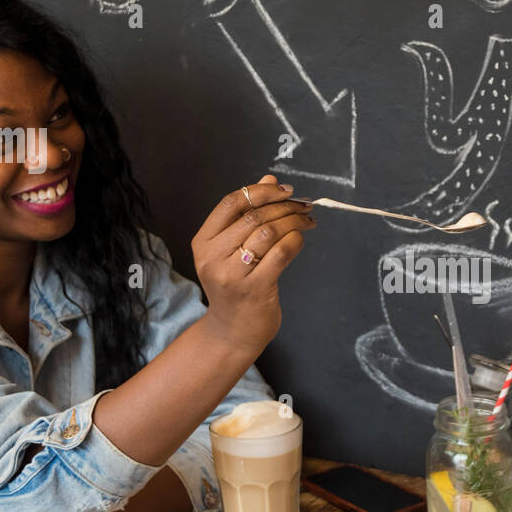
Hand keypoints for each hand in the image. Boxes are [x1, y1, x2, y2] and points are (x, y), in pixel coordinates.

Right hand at [193, 174, 315, 356]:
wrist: (233, 331)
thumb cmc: (235, 286)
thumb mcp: (232, 249)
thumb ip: (247, 215)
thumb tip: (270, 180)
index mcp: (203, 242)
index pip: (231, 203)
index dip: (260, 191)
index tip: (285, 190)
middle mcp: (213, 257)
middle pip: (253, 216)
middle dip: (284, 206)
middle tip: (304, 206)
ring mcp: (232, 275)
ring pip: (268, 232)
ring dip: (294, 221)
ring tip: (308, 220)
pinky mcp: (254, 289)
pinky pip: (281, 253)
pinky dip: (296, 241)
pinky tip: (301, 238)